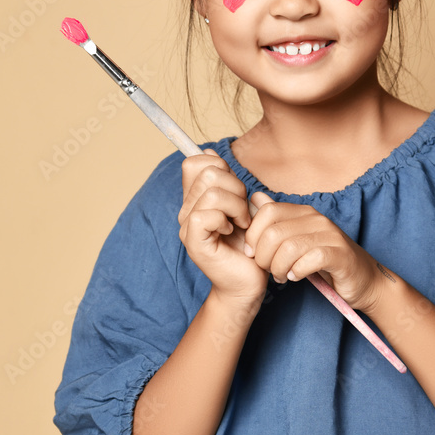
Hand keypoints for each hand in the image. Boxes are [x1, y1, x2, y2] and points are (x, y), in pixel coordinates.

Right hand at [178, 150, 267, 301]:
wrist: (248, 281)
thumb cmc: (248, 246)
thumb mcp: (241, 204)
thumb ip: (226, 181)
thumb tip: (209, 153)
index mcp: (195, 199)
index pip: (194, 162)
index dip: (218, 166)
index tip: (233, 189)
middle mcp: (186, 210)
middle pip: (208, 172)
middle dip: (236, 188)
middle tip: (242, 212)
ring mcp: (187, 226)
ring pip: (211, 192)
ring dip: (236, 206)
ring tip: (242, 224)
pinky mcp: (194, 242)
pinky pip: (206, 214)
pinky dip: (227, 220)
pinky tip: (232, 233)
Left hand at [244, 193, 380, 311]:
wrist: (362, 280)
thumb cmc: (323, 261)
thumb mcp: (296, 239)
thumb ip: (275, 221)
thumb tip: (255, 198)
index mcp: (303, 212)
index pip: (267, 211)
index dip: (252, 235)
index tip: (252, 253)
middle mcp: (316, 219)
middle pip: (274, 232)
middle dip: (263, 257)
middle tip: (268, 270)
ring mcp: (330, 235)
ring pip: (289, 247)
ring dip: (278, 267)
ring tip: (281, 276)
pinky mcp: (341, 254)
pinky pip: (311, 259)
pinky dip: (298, 271)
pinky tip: (296, 277)